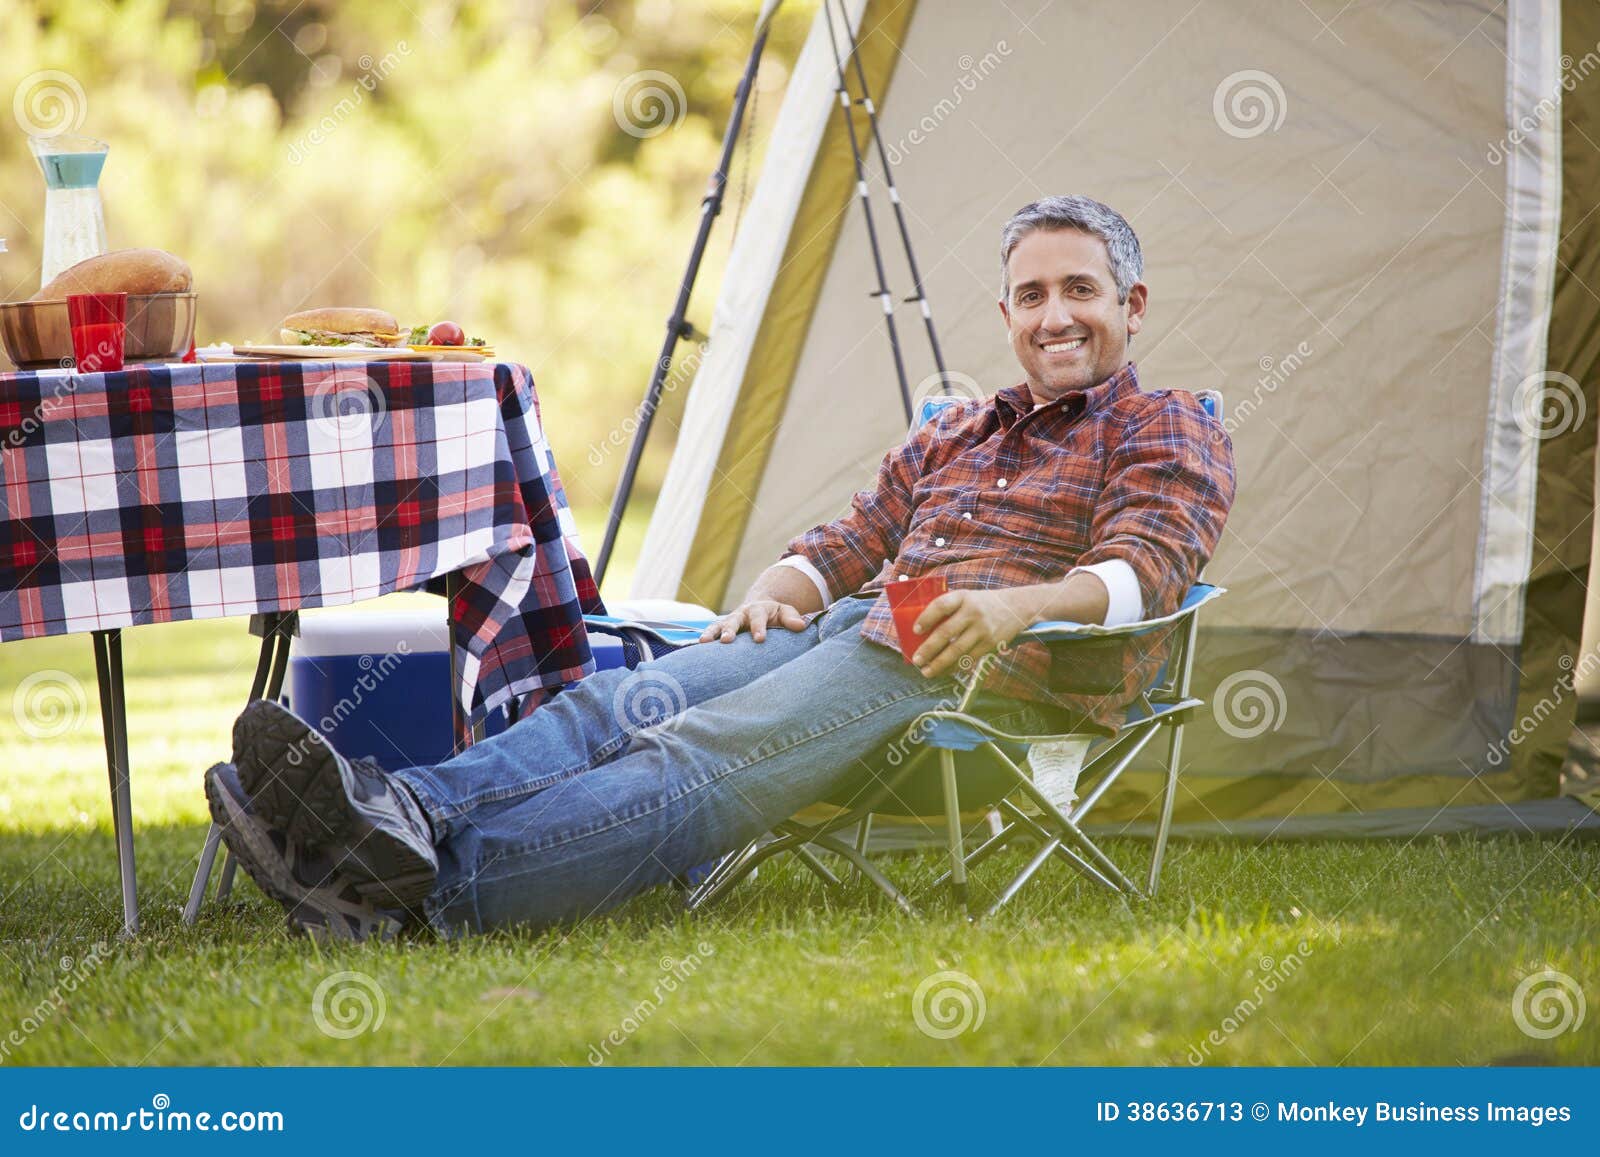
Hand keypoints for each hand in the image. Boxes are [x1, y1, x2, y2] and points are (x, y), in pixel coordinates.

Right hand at [698, 599, 808, 643]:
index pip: (758, 618)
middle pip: (734, 620)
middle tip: (726, 640)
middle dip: (729, 630)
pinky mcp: (720, 629)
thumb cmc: (775, 615)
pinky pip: (710, 633)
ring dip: (711, 633)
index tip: (760, 639)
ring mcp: (728, 621)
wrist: (759, 608)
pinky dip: (704, 638)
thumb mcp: (786, 612)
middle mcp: (740, 614)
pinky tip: (696, 650)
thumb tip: (801, 626)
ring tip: (704, 642)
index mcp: (758, 610)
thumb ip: (792, 618)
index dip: (759, 628)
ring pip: (717, 625)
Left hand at [909, 588, 1031, 676]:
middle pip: (946, 632)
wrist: (1017, 607)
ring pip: (957, 650)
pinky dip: (954, 667)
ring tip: (926, 671)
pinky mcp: (990, 644)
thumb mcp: (967, 597)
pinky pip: (969, 658)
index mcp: (963, 597)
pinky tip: (943, 671)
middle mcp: (973, 612)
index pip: (941, 606)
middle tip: (916, 660)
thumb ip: (948, 609)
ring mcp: (983, 629)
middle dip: (929, 648)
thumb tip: (921, 631)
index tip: (915, 630)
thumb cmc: (982, 603)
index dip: (926, 618)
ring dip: (939, 664)